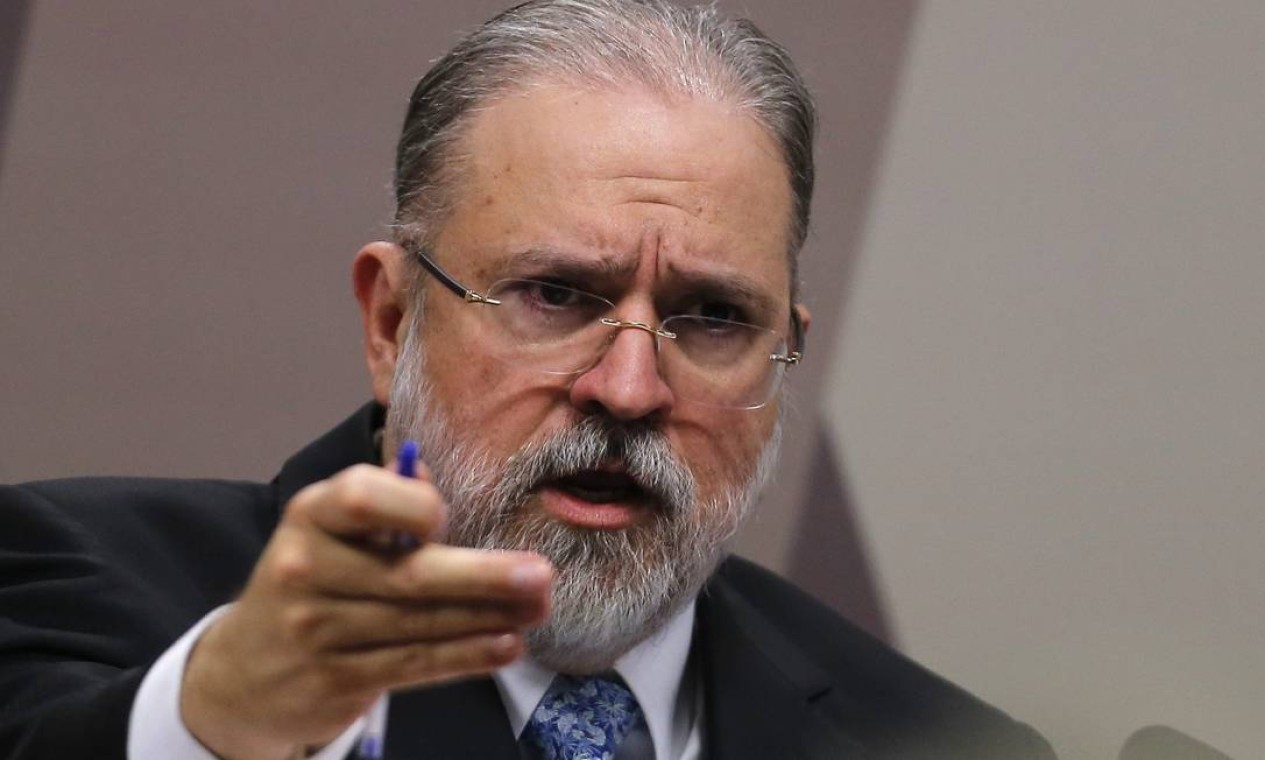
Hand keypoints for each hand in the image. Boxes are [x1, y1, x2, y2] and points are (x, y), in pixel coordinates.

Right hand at [180, 463, 551, 759]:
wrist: (244, 670)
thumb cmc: (314, 578)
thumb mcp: (331, 528)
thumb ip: (384, 501)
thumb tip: (432, 472)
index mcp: (312, 514)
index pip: (363, 497)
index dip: (413, 507)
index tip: (446, 518)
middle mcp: (307, 568)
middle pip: (407, 574)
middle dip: (483, 575)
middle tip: (540, 575)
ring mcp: (316, 629)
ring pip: (419, 624)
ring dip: (488, 617)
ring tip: (538, 609)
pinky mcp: (334, 679)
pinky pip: (413, 665)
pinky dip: (466, 655)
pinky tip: (506, 644)